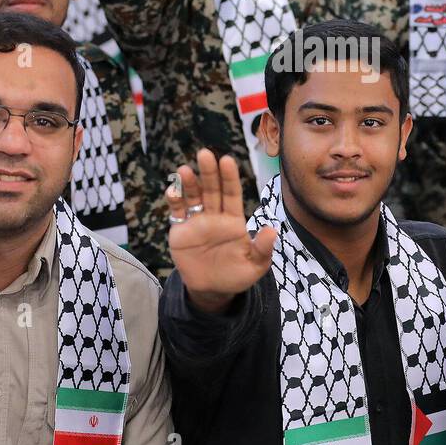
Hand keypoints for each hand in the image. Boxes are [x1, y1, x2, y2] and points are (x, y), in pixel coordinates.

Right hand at [166, 149, 276, 313]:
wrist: (212, 290)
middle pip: (211, 190)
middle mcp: (215, 216)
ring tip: (183, 170)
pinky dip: (174, 200)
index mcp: (233, 220)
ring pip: (193, 197)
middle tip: (205, 154)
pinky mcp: (180, 231)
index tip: (227, 160)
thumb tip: (272, 230)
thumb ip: (262, 249)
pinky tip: (173, 190)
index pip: (232, 194)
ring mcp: (196, 222)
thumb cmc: (237, 276)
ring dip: (189, 183)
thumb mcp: (255, 266)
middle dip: (208, 173)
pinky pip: (177, 212)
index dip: (229, 178)